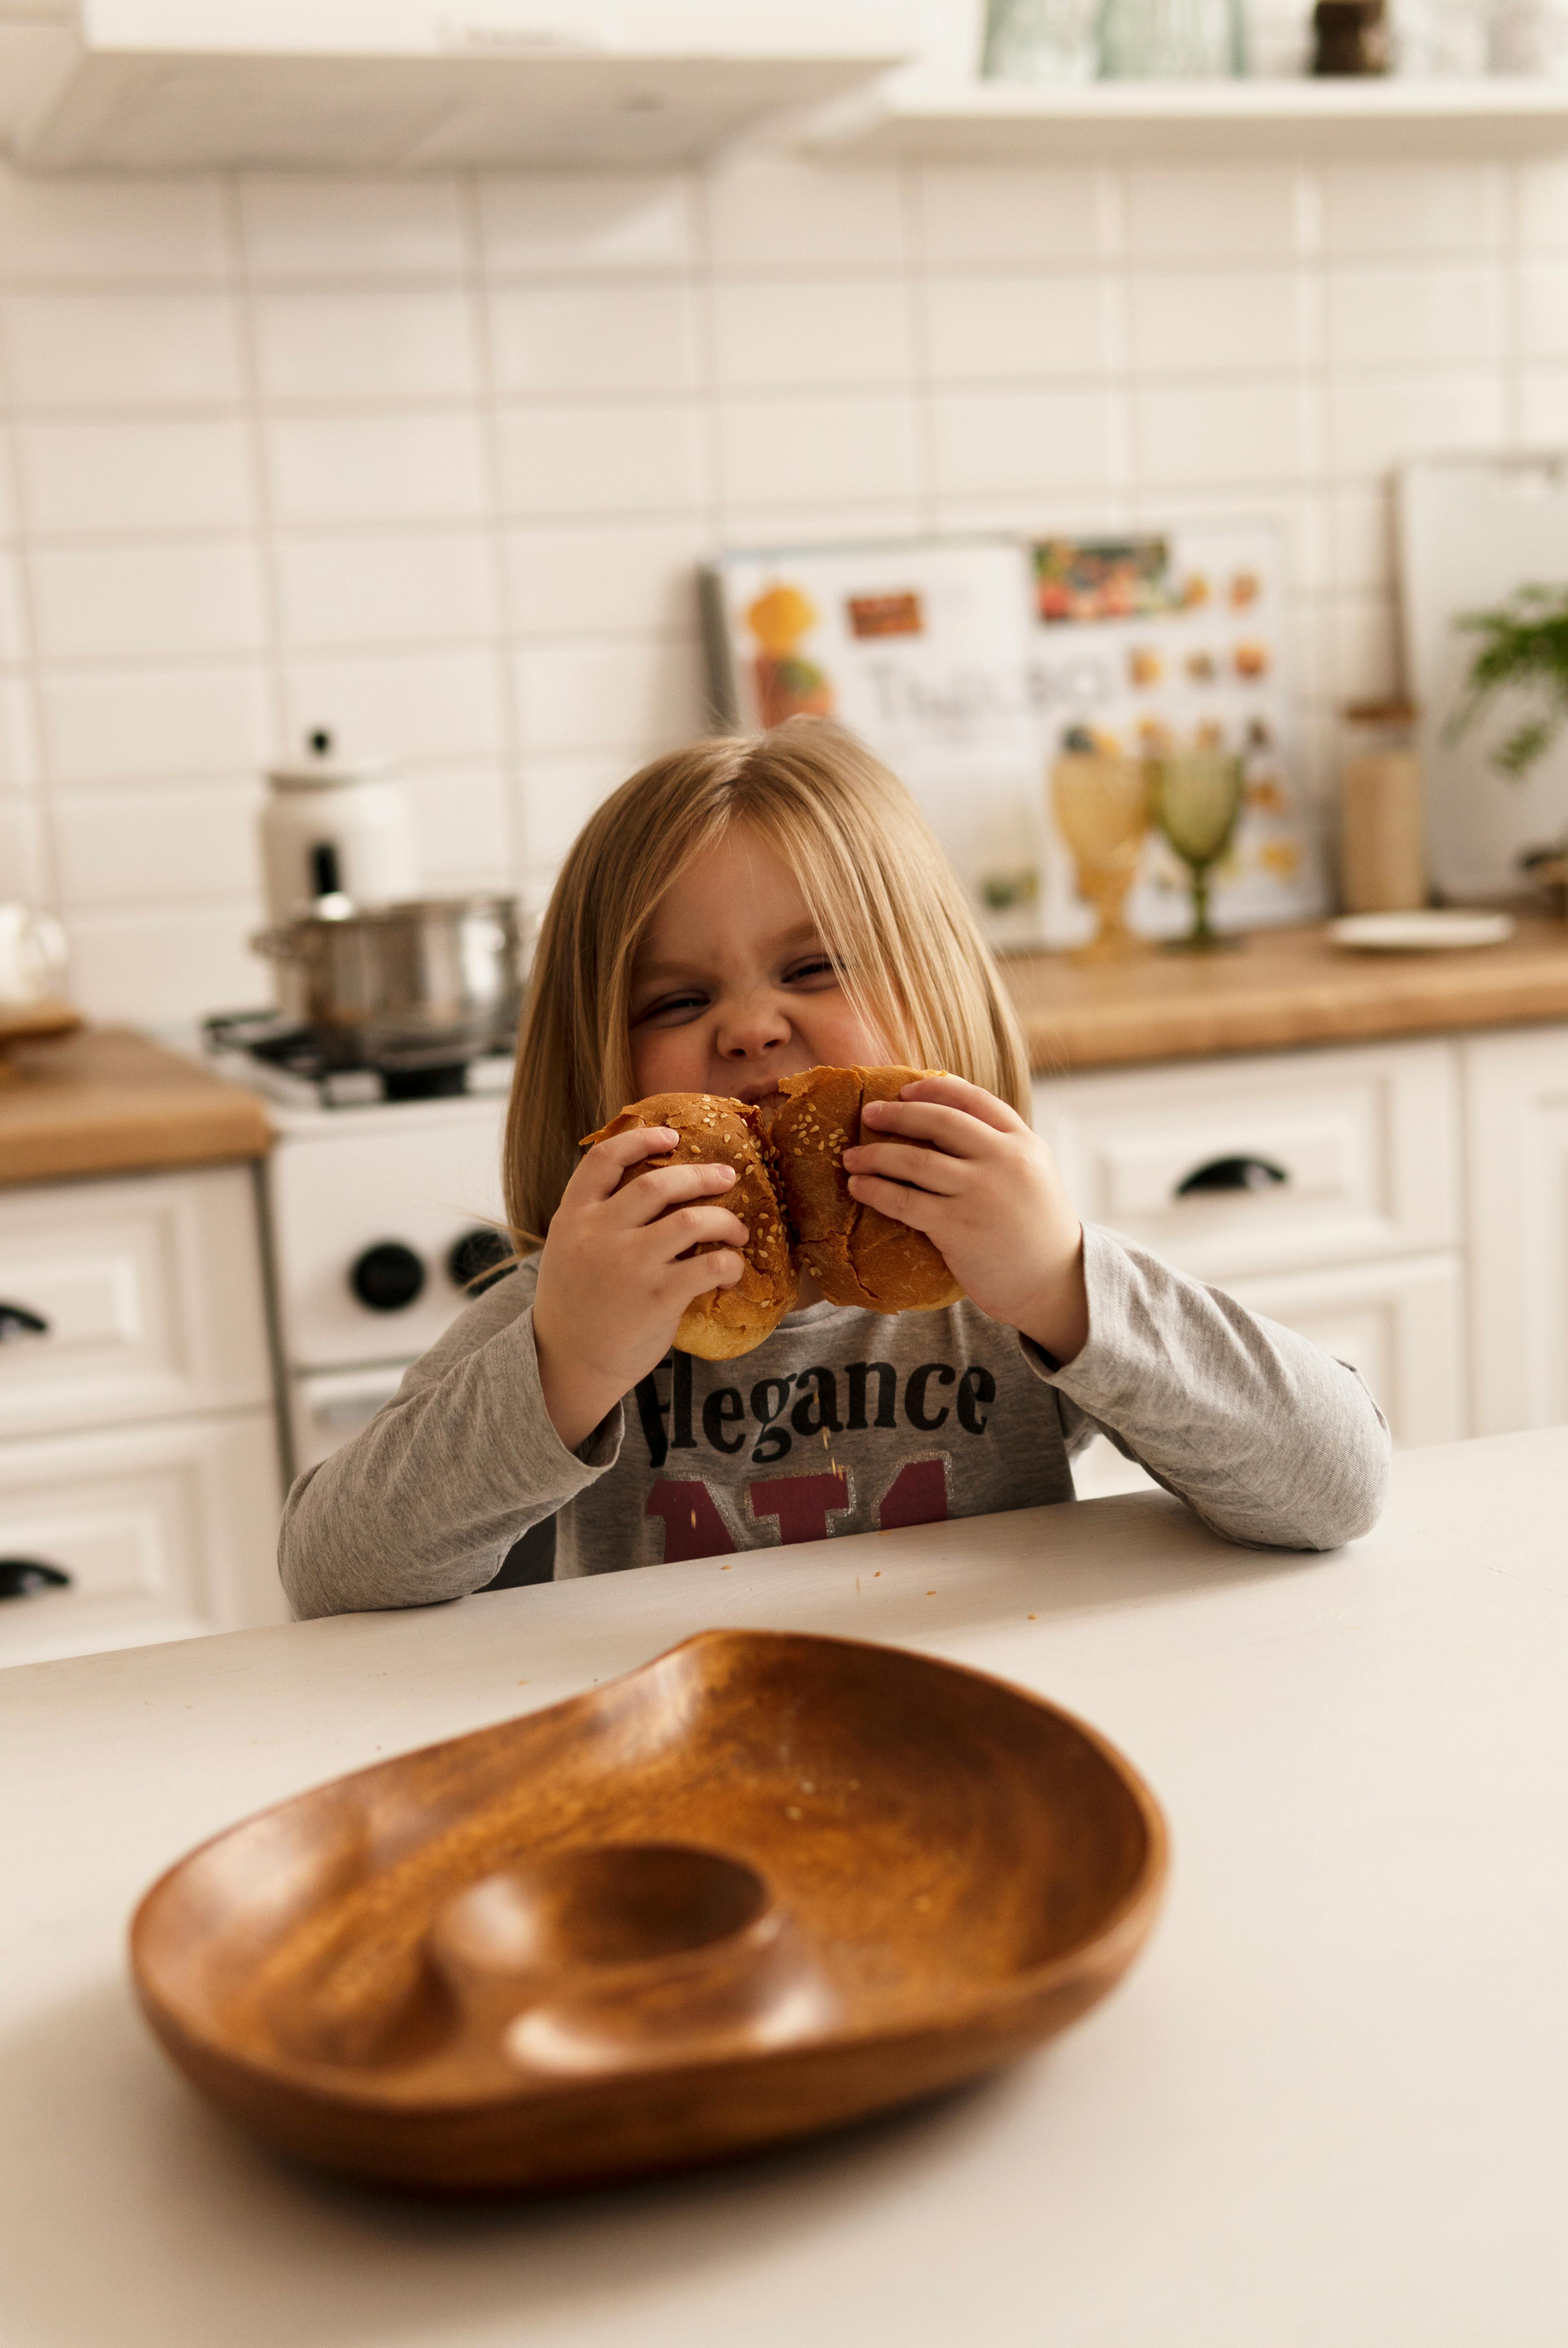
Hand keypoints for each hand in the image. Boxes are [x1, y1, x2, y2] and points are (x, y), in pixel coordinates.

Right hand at [532, 1127, 748, 1449]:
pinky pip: (709, 1264)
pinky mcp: (657, 1297)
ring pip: (691, 1219)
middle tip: (727, 1177)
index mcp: (573, 1217)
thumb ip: (598, 1218)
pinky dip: (730, 1262)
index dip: (640, 1140)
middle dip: (701, 1176)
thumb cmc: (577, 1303)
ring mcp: (629, 1265)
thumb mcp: (569, 1249)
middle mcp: (598, 1234)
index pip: (603, 1160)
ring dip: (725, 1219)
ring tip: (737, 1230)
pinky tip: (731, 1268)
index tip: (670, 1136)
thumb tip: (656, 1187)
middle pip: (659, 1184)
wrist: (567, 1363)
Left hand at [841, 1075, 1088, 1363]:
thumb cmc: (1036, 1232)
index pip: (976, 1100)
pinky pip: (906, 1201)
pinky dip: (876, 1190)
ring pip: (916, 1160)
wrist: (1056, 1284)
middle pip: (941, 1121)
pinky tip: (859, 1188)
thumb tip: (943, 1127)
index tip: (906, 1089)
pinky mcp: (959, 1227)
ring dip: (875, 1155)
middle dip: (898, 1113)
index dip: (935, 1089)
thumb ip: (1000, 1151)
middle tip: (869, 1114)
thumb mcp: (1033, 1176)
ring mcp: (981, 1192)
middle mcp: (1006, 1160)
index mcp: (1025, 1143)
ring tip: (851, 1158)